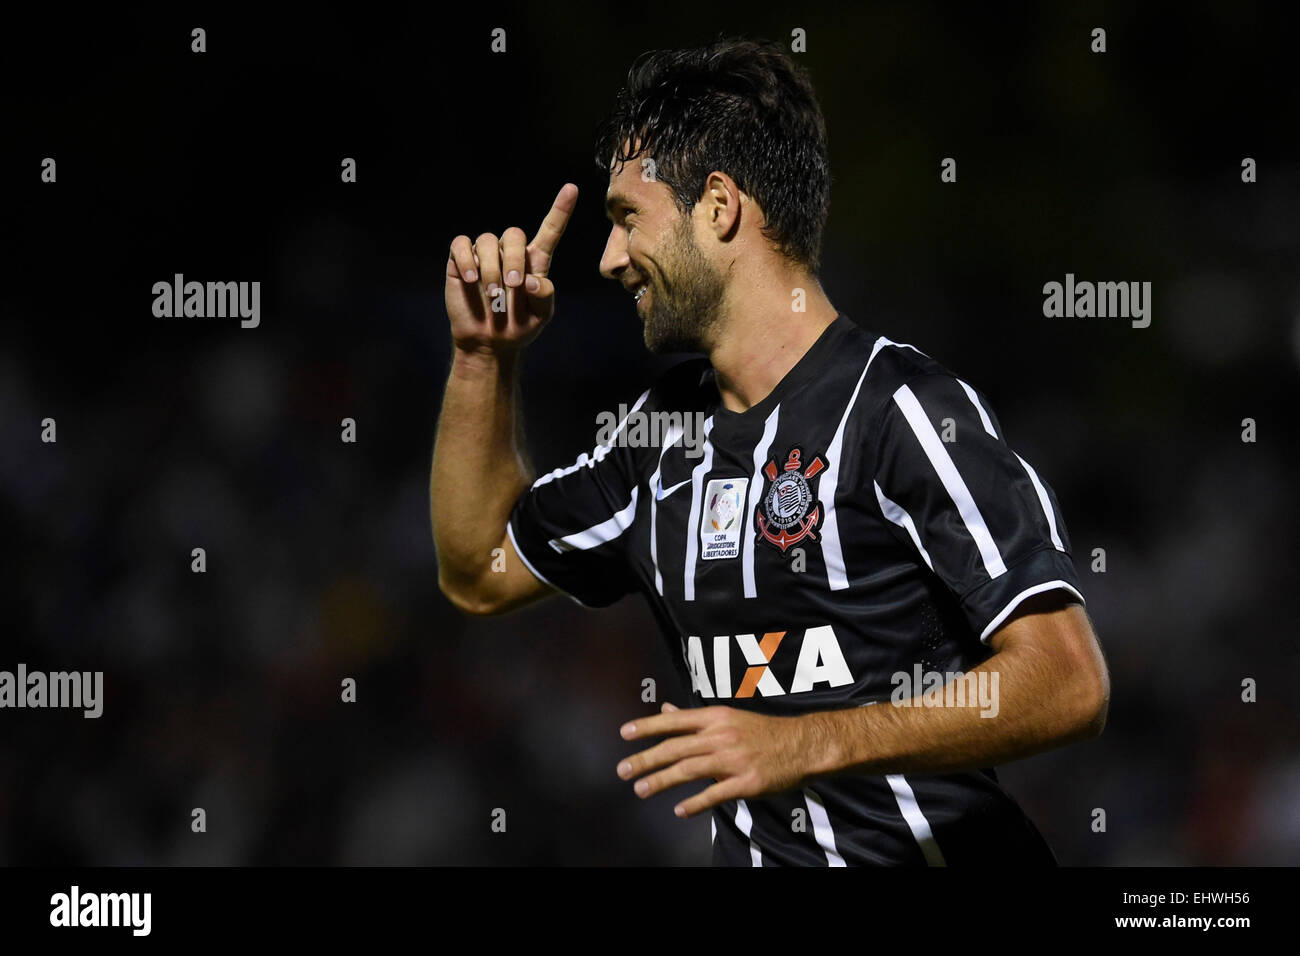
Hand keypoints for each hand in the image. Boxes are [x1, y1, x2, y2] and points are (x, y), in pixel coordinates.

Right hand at [445, 182, 576, 356]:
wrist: (489, 343)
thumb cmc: (518, 328)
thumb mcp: (541, 317)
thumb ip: (544, 297)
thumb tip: (531, 280)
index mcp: (535, 262)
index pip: (550, 230)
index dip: (560, 210)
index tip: (571, 189)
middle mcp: (510, 253)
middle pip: (514, 234)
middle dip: (514, 259)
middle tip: (512, 286)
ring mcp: (485, 256)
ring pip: (487, 240)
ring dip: (491, 267)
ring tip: (492, 293)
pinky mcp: (461, 261)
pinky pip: (461, 244)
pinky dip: (466, 259)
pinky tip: (471, 279)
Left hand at [616, 702, 820, 817]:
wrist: (803, 745)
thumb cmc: (763, 732)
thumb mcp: (728, 718)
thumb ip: (695, 719)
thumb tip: (665, 710)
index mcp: (716, 718)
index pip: (675, 721)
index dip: (648, 726)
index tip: (624, 734)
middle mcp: (721, 736)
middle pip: (676, 747)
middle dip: (646, 759)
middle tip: (622, 770)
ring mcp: (734, 760)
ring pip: (690, 770)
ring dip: (662, 780)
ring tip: (640, 789)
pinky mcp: (746, 782)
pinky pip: (715, 794)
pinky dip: (695, 803)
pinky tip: (679, 810)